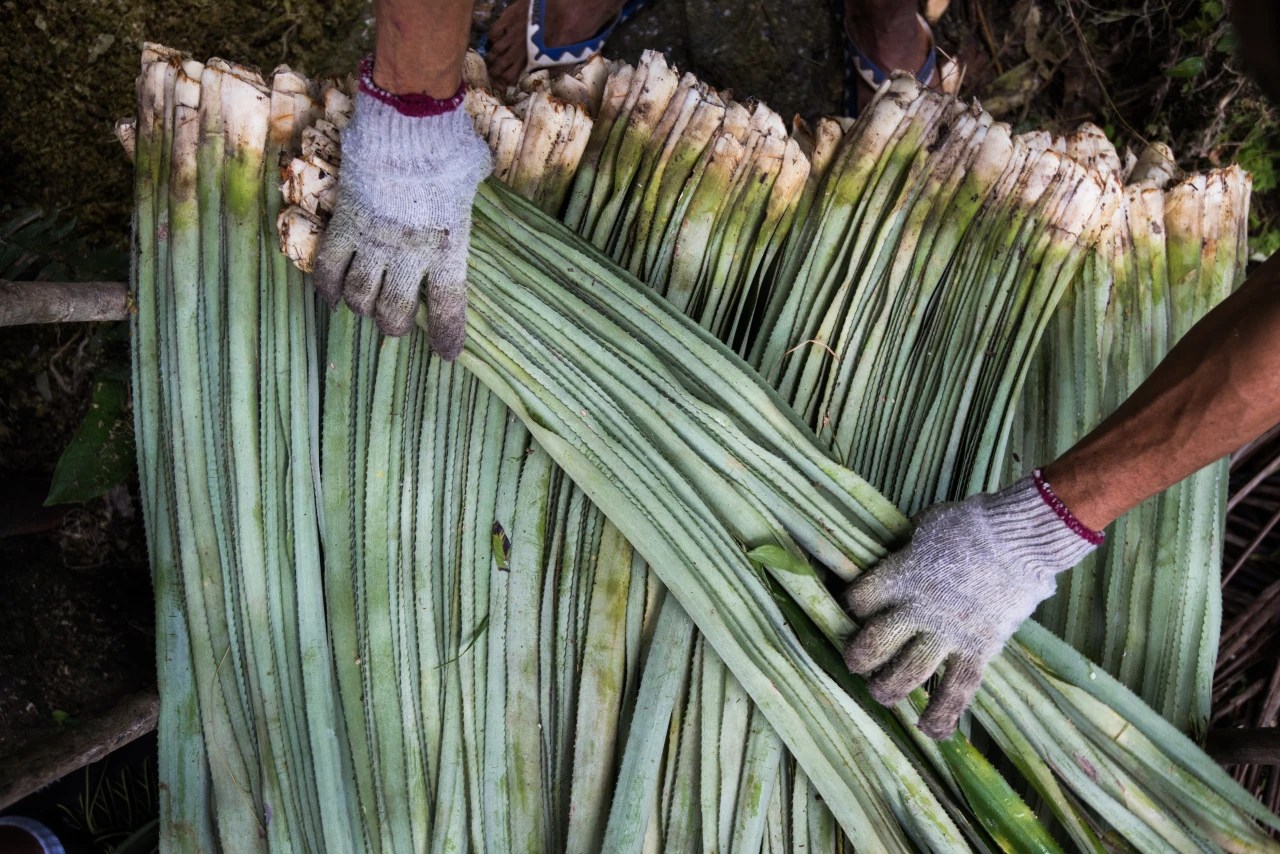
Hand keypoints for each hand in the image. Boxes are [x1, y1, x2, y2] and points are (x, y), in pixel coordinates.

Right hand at [316, 72, 491, 354]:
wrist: (407, 120)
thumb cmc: (448, 144)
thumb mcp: (473, 173)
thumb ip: (468, 188)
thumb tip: (473, 172)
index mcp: (447, 246)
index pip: (447, 306)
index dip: (446, 335)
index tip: (447, 355)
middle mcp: (409, 254)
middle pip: (394, 312)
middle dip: (393, 326)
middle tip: (394, 327)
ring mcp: (374, 241)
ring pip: (360, 296)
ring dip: (362, 307)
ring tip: (364, 308)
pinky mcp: (345, 223)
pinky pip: (328, 266)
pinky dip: (326, 286)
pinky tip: (330, 296)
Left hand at [843, 473, 1100, 737]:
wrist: (1021, 537)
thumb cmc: (970, 523)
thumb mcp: (925, 527)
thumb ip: (905, 551)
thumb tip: (895, 559)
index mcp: (899, 575)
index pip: (858, 601)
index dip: (851, 606)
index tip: (855, 610)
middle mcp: (917, 609)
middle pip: (872, 645)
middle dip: (858, 659)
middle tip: (858, 663)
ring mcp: (948, 633)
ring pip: (908, 676)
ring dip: (888, 690)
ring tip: (883, 694)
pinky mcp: (979, 649)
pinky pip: (958, 691)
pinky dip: (942, 715)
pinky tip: (930, 730)